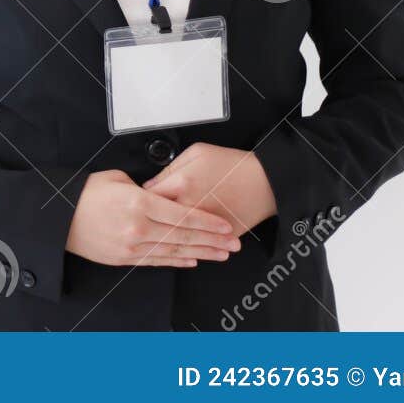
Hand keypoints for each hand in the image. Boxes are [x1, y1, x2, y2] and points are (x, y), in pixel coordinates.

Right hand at [65, 169, 243, 267]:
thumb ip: (145, 188)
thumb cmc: (86, 193)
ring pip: (174, 251)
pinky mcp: (124, 258)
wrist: (60, 216)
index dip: (207, 221)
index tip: (226, 226)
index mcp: (139, 202)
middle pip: (184, 235)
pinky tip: (192, 260)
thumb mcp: (117, 179)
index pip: (182, 214)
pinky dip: (176, 261)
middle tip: (234, 244)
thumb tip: (161, 193)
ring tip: (221, 255)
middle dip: (212, 240)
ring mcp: (132, 245)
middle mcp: (138, 226)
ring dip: (200, 253)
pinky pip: (156, 260)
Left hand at [141, 143, 276, 235]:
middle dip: (148, 222)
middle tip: (143, 221)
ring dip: (164, 239)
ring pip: (176, 239)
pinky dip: (189, 248)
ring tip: (155, 240)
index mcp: (182, 184)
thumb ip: (170, 168)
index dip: (139, 200)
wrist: (265, 181)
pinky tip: (181, 249)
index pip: (147, 197)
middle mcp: (190, 207)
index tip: (138, 202)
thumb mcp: (197, 152)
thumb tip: (152, 184)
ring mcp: (204, 226)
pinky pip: (197, 246)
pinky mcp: (217, 237)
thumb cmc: (233, 165)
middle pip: (157, 221)